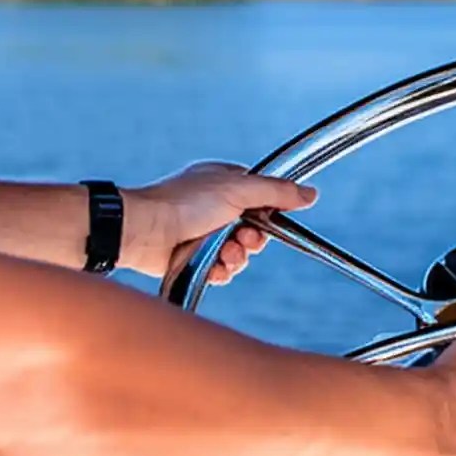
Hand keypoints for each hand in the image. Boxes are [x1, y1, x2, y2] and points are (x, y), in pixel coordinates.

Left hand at [122, 162, 317, 282]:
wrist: (143, 231)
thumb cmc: (182, 203)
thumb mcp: (238, 189)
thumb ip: (277, 191)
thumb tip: (311, 194)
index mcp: (224, 184)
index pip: (262, 199)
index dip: (269, 213)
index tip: (267, 219)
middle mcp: (215, 208)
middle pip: (255, 231)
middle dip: (252, 241)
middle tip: (242, 239)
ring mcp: (203, 234)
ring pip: (239, 253)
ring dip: (237, 257)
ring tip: (223, 254)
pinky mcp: (194, 258)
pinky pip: (221, 270)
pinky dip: (221, 271)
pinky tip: (213, 267)